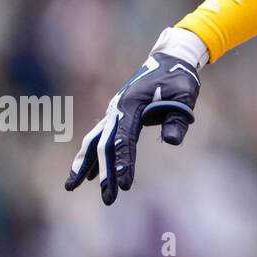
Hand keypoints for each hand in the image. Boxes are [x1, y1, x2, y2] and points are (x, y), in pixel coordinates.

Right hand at [65, 27, 207, 204]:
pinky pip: (100, 136)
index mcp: (131, 104)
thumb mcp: (185, 94)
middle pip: (105, 144)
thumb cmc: (179, 77)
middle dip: (105, 172)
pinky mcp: (117, 114)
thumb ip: (178, 118)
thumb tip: (172, 142)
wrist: (170, 58)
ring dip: (85, 164)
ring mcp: (114, 111)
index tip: (126, 184)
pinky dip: (91, 153)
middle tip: (108, 198)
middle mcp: (117, 108)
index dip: (124, 162)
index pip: (124, 139)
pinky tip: (86, 173)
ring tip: (71, 186)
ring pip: (95, 140)